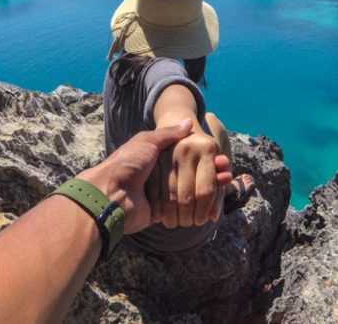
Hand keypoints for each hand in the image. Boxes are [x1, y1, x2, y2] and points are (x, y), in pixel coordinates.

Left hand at [77, 120, 229, 233]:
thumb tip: (188, 123)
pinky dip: (200, 206)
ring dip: (208, 188)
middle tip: (227, 170)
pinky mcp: (161, 213)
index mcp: (155, 159)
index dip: (203, 158)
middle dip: (210, 173)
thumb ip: (168, 134)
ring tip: (226, 181)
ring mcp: (160, 196)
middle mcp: (158, 177)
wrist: (110, 194)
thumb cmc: (127, 163)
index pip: (185, 158)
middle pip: (191, 175)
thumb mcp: (147, 141)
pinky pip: (184, 210)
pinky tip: (215, 200)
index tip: (220, 157)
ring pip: (190, 193)